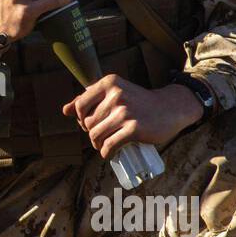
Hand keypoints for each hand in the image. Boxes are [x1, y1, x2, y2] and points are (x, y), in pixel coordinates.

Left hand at [63, 76, 203, 158]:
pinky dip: (105, 153)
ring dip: (97, 144)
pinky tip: (108, 153)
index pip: (80, 105)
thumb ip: (90, 98)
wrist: (170, 108)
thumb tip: (65, 110)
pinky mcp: (134, 128)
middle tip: (100, 136)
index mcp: (109, 83)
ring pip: (96, 135)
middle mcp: (116, 95)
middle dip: (91, 133)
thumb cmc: (139, 101)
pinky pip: (110, 145)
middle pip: (88, 123)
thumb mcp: (115, 92)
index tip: (89, 124)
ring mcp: (125, 112)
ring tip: (103, 145)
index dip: (81, 118)